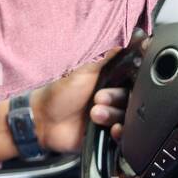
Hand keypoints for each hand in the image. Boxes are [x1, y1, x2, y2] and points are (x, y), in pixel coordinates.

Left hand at [0, 34, 149, 160]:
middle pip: (133, 99)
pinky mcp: (108, 135)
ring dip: (113, 114)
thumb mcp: (84, 70)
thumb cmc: (59, 92)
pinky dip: (121, 133)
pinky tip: (112, 130)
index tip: (127, 82)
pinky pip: (124, 136)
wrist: (44, 121)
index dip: (132, 82)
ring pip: (128, 117)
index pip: (133, 80)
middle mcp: (114, 99)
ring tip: (94, 113)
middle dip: (117, 99)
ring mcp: (112, 117)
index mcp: (111, 80)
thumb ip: (107, 57)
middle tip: (99, 98)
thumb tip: (128, 41)